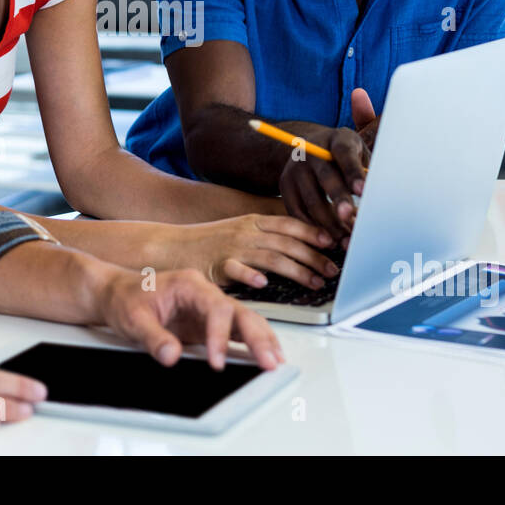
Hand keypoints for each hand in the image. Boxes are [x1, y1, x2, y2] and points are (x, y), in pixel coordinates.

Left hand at [96, 268, 283, 370]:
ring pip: (244, 320)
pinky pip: (236, 331)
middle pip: (239, 312)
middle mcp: (205, 294)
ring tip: (276, 362)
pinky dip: (252, 343)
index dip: (220, 335)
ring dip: (262, 340)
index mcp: (189, 284)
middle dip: (257, 337)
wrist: (116, 294)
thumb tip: (171, 356)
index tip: (217, 360)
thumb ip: (153, 337)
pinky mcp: (208, 324)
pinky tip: (266, 355)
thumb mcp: (132, 319)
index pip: (216, 307)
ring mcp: (209, 308)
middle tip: (269, 362)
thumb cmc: (125, 299)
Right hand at [157, 214, 339, 289]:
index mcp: (252, 221)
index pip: (289, 223)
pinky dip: (250, 275)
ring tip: (315, 283)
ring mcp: (232, 248)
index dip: (313, 231)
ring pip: (271, 257)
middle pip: (287, 242)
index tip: (333, 241)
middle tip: (332, 270)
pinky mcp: (217, 265)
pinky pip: (236, 269)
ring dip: (297, 270)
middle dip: (314, 257)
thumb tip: (297, 243)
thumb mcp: (240, 230)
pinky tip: (263, 282)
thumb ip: (265, 235)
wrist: (170, 246)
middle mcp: (246, 232)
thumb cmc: (207, 242)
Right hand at [277, 88, 375, 238]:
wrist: (308, 148)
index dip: (353, 172)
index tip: (363, 191)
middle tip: (351, 218)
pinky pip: (297, 212)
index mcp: (335, 140)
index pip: (344, 153)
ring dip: (331, 224)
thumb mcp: (357, 153)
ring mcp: (295, 170)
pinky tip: (330, 240)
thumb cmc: (344, 156)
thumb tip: (381, 196)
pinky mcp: (285, 187)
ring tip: (348, 241)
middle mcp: (311, 152)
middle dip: (339, 199)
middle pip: (326, 177)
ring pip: (312, 201)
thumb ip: (368, 170)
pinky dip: (313, 229)